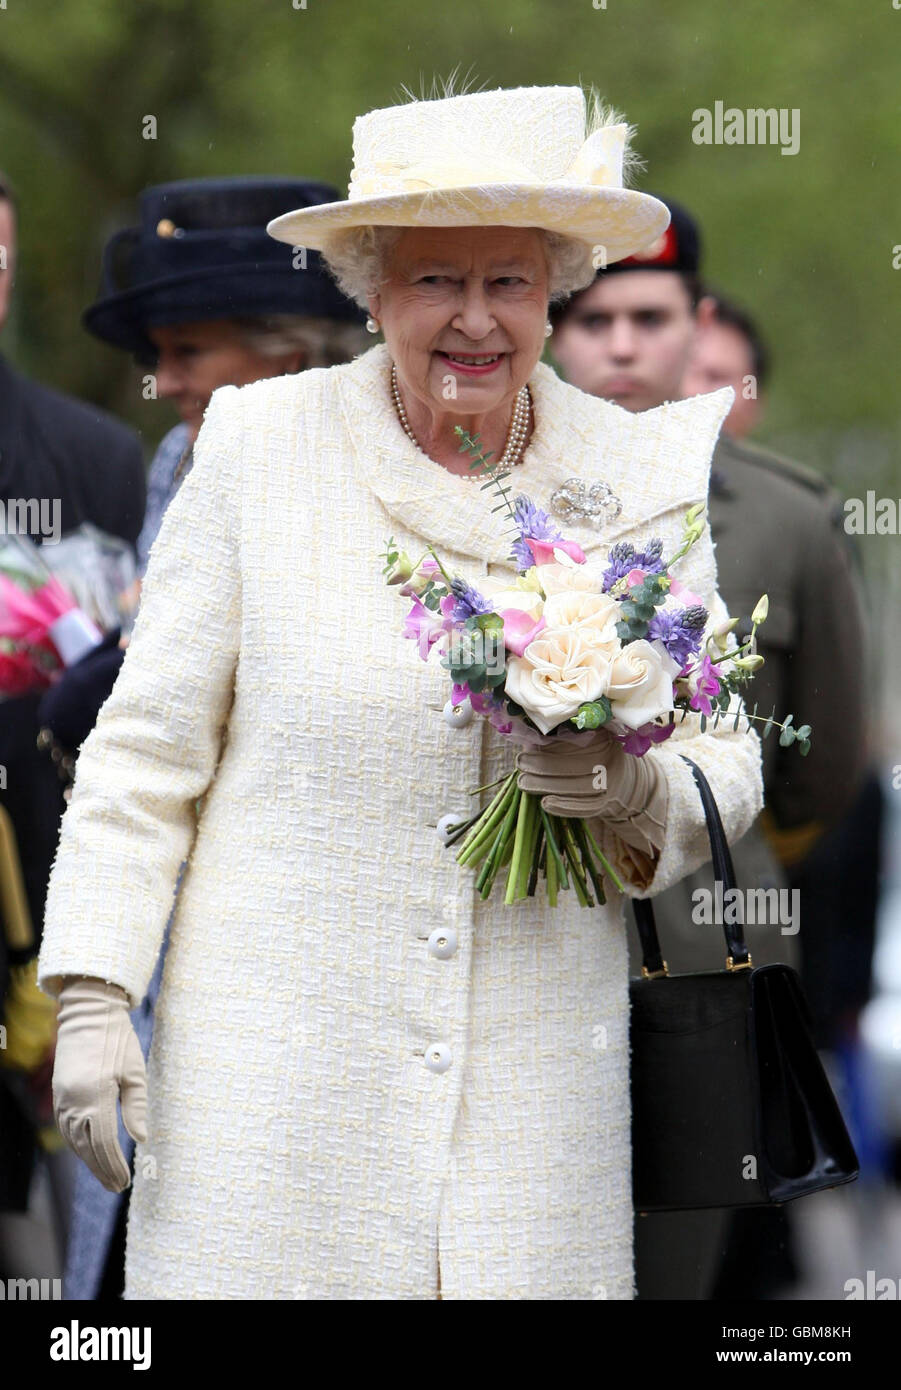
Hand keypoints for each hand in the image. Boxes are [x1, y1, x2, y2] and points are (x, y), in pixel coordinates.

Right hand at [52, 975, 146, 1191]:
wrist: (89, 1012)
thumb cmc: (118, 1039)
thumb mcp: (134, 1070)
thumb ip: (136, 1106)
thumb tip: (141, 1139)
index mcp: (96, 1095)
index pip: (104, 1142)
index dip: (113, 1165)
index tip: (125, 1181)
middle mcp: (75, 1100)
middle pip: (86, 1146)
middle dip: (101, 1169)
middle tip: (116, 1186)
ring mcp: (63, 1097)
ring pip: (73, 1139)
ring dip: (88, 1159)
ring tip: (105, 1174)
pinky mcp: (59, 1092)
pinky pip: (65, 1126)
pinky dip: (76, 1143)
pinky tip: (87, 1151)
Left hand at [515, 728, 650, 818]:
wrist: (622, 782)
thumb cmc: (592, 755)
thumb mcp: (584, 739)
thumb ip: (560, 737)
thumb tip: (529, 740)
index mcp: (604, 736)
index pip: (577, 741)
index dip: (551, 746)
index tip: (527, 747)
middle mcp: (611, 758)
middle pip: (577, 764)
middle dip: (544, 765)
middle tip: (520, 764)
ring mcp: (612, 783)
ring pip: (580, 787)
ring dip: (549, 785)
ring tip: (524, 783)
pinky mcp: (606, 803)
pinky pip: (585, 808)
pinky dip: (564, 807)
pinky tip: (545, 803)